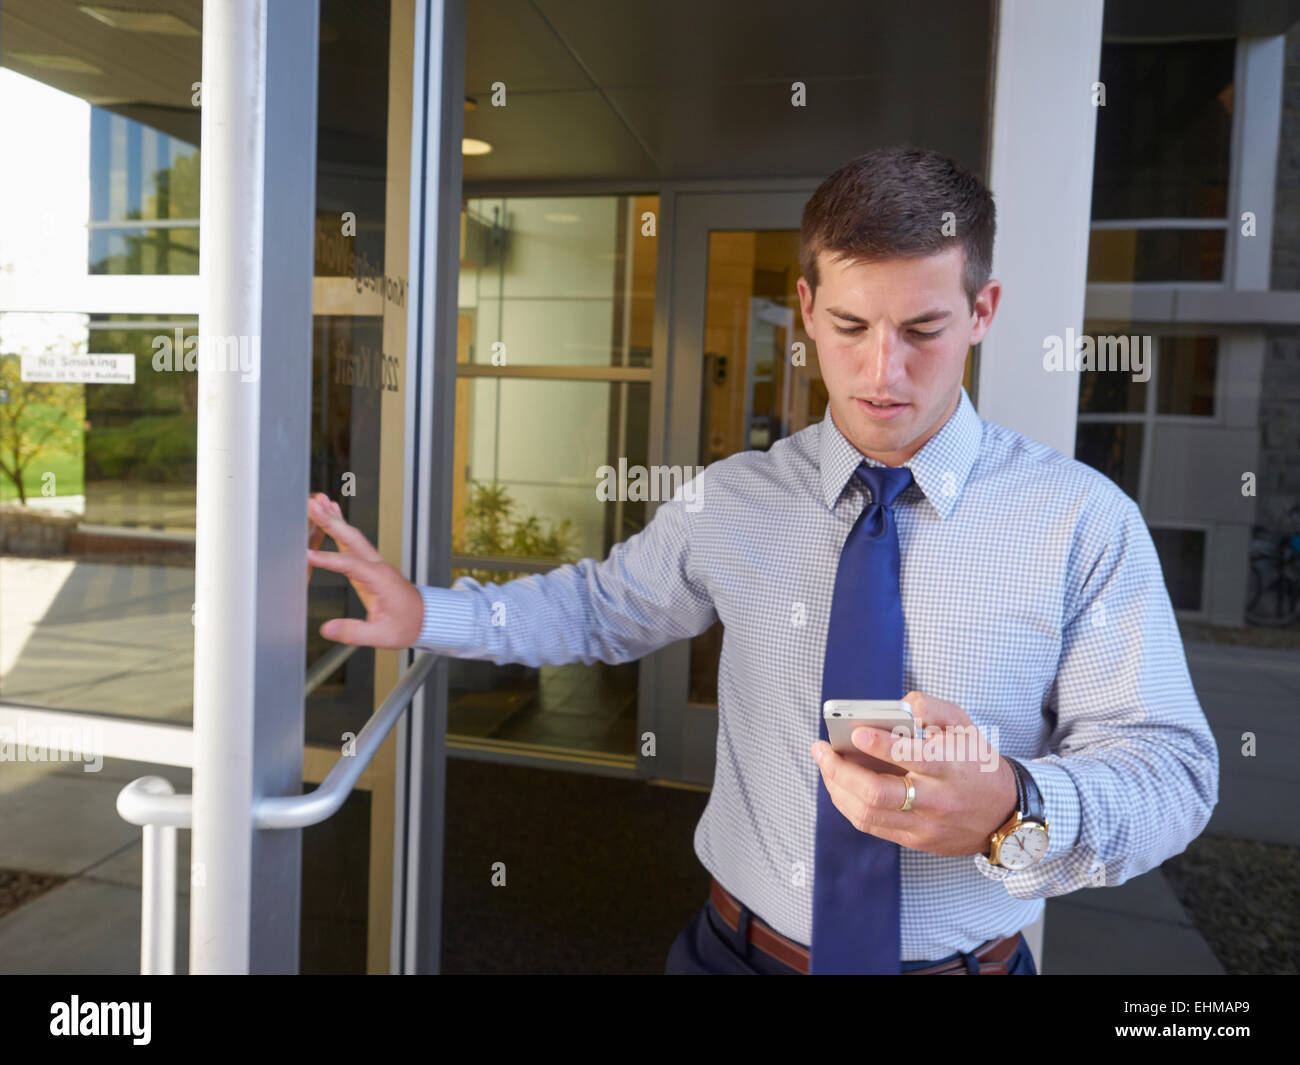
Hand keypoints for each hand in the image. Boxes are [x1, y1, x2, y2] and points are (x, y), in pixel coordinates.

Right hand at [306, 492, 424, 648]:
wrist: (425, 618)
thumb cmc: (408, 625)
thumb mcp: (383, 635)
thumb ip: (355, 632)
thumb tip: (328, 629)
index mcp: (380, 580)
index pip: (350, 565)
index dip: (328, 559)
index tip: (307, 554)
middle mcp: (377, 566)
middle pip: (352, 538)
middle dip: (332, 522)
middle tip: (313, 506)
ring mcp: (375, 564)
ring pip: (352, 536)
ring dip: (335, 519)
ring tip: (317, 502)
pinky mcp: (370, 566)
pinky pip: (353, 542)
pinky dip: (341, 527)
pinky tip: (332, 516)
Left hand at [809, 691, 1018, 857]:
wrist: (1004, 813)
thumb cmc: (976, 761)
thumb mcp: (964, 725)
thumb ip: (931, 708)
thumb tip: (896, 704)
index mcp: (950, 765)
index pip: (911, 757)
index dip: (880, 745)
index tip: (856, 732)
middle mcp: (936, 799)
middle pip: (878, 793)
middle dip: (841, 770)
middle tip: (821, 749)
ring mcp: (925, 824)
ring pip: (868, 813)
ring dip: (837, 788)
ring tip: (824, 764)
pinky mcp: (916, 840)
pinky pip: (871, 825)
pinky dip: (848, 804)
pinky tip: (838, 785)